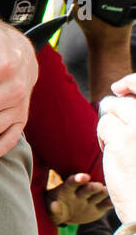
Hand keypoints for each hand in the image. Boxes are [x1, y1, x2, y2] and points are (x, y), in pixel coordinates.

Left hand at [46, 172, 110, 225]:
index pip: (72, 182)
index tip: (83, 177)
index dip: (78, 179)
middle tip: (98, 187)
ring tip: (107, 192)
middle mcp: (80, 192)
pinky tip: (114, 202)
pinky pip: (107, 204)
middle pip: (88, 188)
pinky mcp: (99, 208)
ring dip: (104, 193)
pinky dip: (112, 202)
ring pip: (100, 194)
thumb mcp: (52, 213)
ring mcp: (91, 199)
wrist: (65, 216)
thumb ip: (54, 210)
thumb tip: (54, 205)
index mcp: (67, 190)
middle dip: (93, 187)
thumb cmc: (56, 212)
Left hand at [97, 75, 135, 222]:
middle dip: (114, 111)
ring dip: (108, 125)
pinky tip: (112, 153)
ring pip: (111, 109)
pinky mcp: (123, 140)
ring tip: (118, 147)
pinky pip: (104, 124)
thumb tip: (120, 92)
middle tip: (116, 133)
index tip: (119, 88)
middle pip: (124, 100)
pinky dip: (103, 137)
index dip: (131, 82)